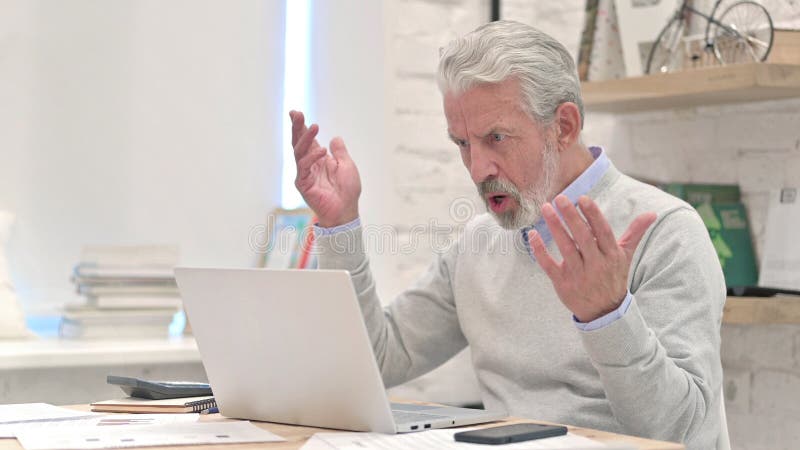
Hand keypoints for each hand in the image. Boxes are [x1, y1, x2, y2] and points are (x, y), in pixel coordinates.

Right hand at [290, 110, 361, 226]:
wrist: (346, 210)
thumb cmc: (347, 190)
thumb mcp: (347, 165)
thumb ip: (340, 151)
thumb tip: (335, 138)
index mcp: (317, 158)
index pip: (306, 140)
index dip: (300, 126)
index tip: (295, 113)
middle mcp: (308, 164)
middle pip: (298, 142)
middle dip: (297, 127)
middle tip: (296, 113)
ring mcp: (304, 174)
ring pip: (299, 152)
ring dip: (305, 138)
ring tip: (314, 126)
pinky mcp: (303, 184)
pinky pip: (304, 167)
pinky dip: (312, 157)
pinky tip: (322, 150)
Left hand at [528, 195, 656, 322]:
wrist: (605, 312)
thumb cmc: (613, 277)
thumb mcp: (625, 256)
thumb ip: (634, 233)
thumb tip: (652, 214)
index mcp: (612, 255)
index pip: (603, 231)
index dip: (593, 215)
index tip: (582, 198)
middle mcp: (597, 264)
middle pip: (583, 237)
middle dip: (571, 217)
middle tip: (560, 198)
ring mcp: (579, 275)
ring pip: (566, 248)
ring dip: (555, 227)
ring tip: (546, 208)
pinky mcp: (563, 283)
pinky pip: (549, 265)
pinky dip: (540, 250)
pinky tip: (533, 234)